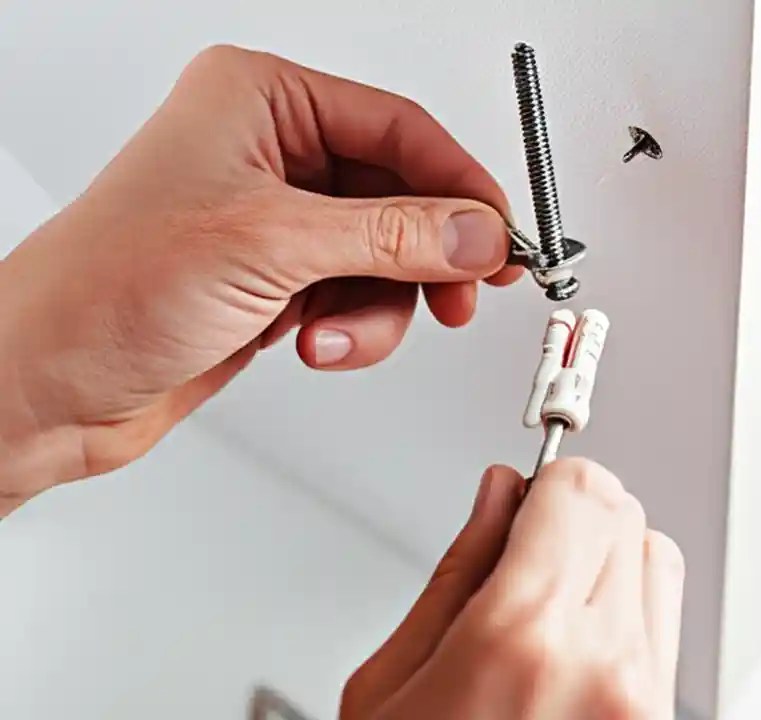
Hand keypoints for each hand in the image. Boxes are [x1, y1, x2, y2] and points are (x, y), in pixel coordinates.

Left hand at [0, 45, 521, 504]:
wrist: (43, 384)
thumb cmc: (106, 289)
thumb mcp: (273, 245)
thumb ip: (394, 236)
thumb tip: (480, 232)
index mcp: (262, 101)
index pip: (401, 128)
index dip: (461, 185)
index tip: (504, 236)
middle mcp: (273, 153)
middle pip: (405, 194)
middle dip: (426, 257)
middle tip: (460, 294)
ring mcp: (277, 221)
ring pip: (390, 256)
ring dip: (381, 307)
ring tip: (335, 335)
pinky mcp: (279, 279)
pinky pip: (361, 296)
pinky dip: (356, 329)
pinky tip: (313, 344)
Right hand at [341, 459, 685, 719]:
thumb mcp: (391, 683)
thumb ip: (457, 571)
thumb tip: (496, 495)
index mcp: (522, 637)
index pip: (580, 490)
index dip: (547, 482)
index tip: (523, 500)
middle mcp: (602, 664)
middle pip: (626, 514)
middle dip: (575, 516)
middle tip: (527, 553)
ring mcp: (643, 702)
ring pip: (657, 561)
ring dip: (611, 559)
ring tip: (550, 605)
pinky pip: (665, 626)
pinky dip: (628, 612)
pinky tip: (573, 647)